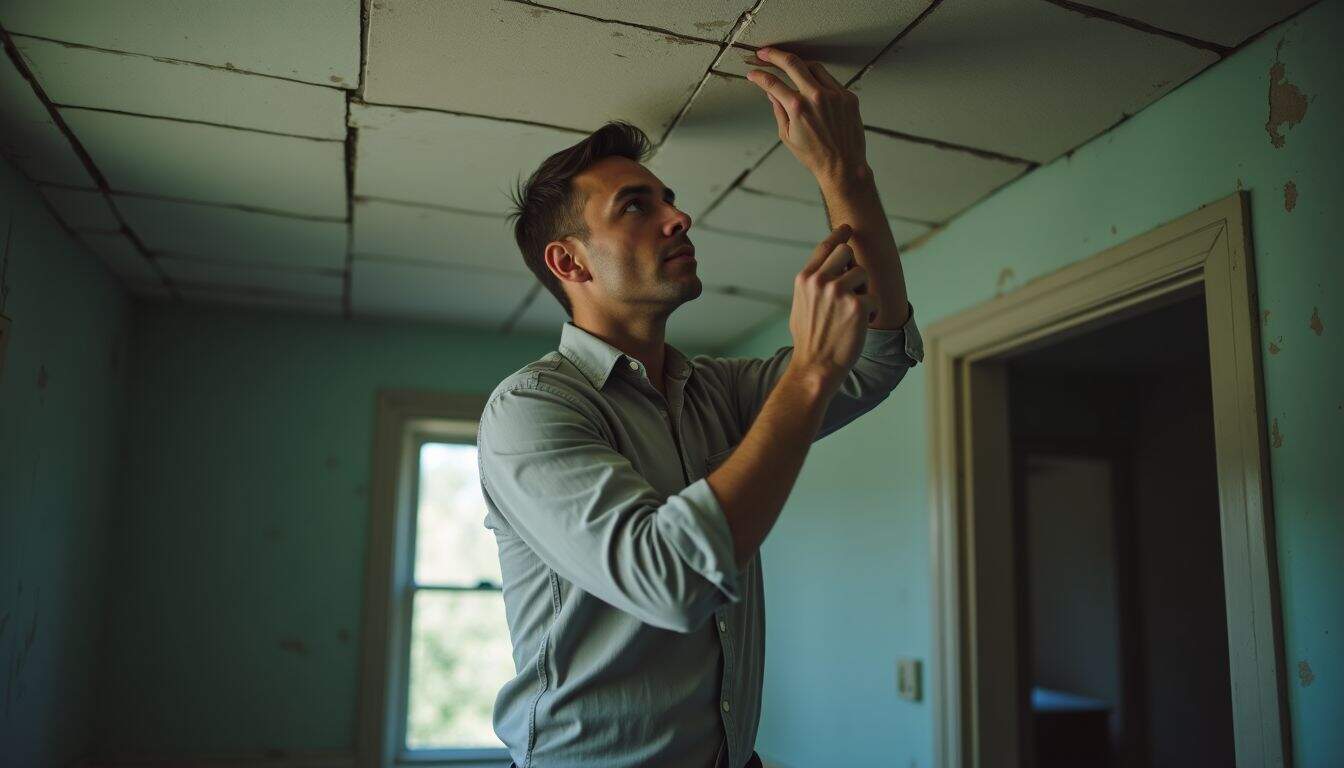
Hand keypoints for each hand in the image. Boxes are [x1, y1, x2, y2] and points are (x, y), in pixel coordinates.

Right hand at [745, 47, 866, 181]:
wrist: (843, 165)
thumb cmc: (814, 155)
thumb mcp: (787, 135)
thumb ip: (778, 110)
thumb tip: (771, 92)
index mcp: (798, 108)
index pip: (772, 83)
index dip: (759, 76)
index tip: (753, 73)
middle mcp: (817, 96)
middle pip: (792, 63)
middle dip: (774, 55)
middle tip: (764, 53)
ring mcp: (835, 94)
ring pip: (813, 66)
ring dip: (799, 64)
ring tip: (789, 67)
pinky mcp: (848, 96)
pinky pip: (830, 79)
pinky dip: (818, 78)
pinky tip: (812, 83)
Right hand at [787, 224, 877, 390]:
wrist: (815, 366)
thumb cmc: (809, 340)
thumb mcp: (800, 306)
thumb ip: (811, 286)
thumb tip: (824, 271)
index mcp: (805, 279)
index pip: (825, 247)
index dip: (838, 236)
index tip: (847, 229)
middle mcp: (820, 281)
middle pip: (847, 252)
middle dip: (853, 267)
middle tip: (853, 289)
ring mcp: (839, 292)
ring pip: (862, 274)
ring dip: (862, 292)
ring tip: (852, 314)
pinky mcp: (858, 305)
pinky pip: (873, 299)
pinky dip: (870, 314)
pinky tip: (858, 327)